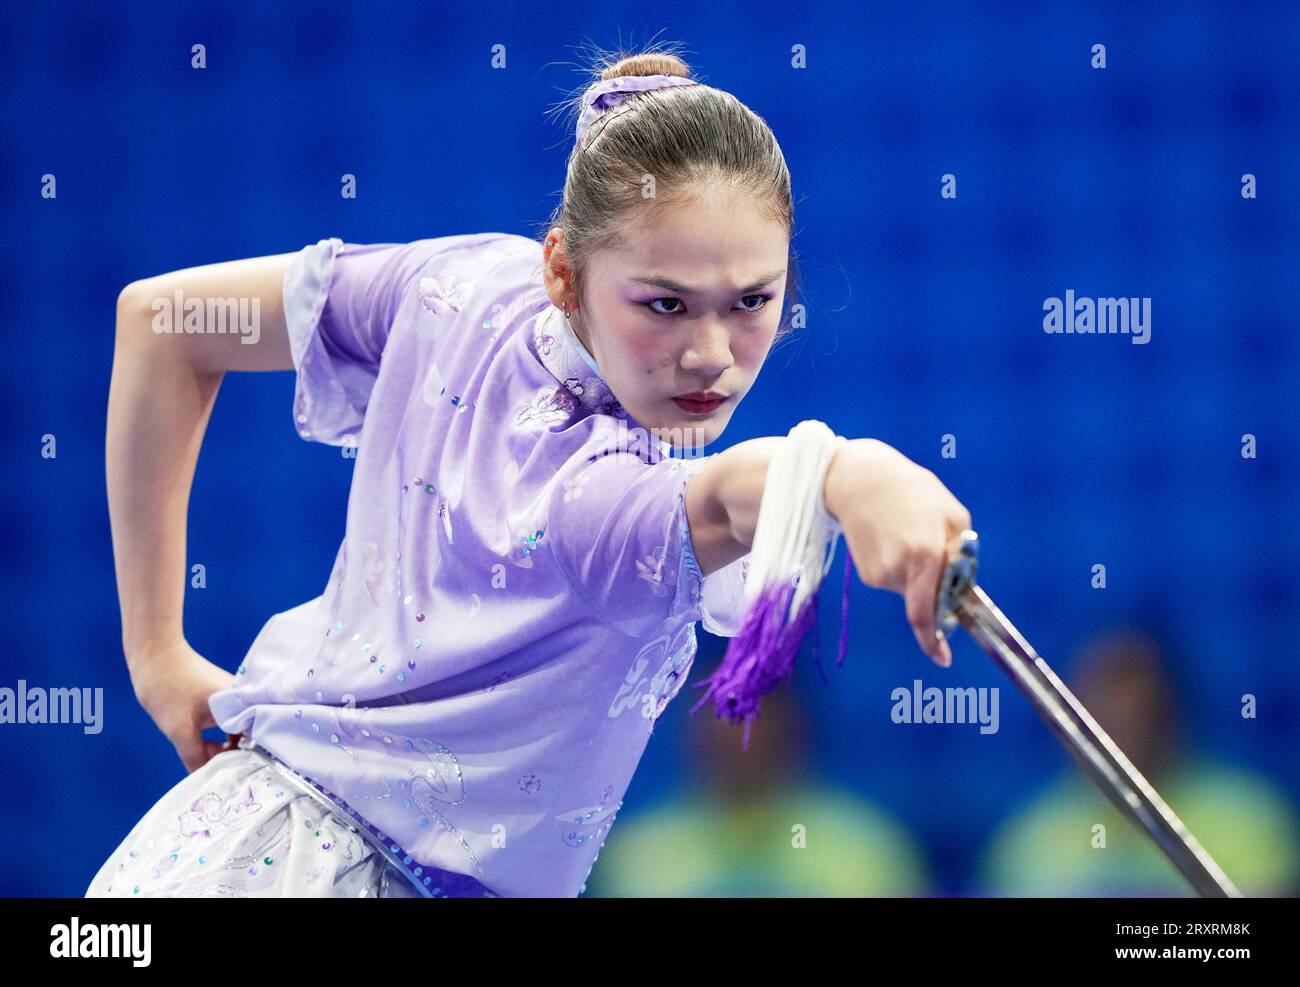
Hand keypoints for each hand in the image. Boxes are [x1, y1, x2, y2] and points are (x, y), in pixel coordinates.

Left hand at [127, 638, 237, 772]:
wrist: (154, 654)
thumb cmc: (167, 686)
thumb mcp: (179, 729)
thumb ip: (195, 757)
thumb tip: (208, 778)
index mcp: (242, 702)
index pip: (258, 738)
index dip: (250, 759)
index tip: (234, 775)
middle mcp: (244, 699)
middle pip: (250, 737)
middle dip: (236, 756)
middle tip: (219, 771)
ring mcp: (233, 699)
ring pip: (237, 732)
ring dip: (225, 747)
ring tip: (208, 759)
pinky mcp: (223, 700)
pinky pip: (229, 724)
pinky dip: (220, 738)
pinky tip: (206, 747)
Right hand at [823, 438, 972, 666]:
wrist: (857, 481)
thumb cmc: (911, 491)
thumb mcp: (950, 513)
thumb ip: (961, 552)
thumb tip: (962, 585)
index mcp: (924, 555)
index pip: (926, 612)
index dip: (933, 640)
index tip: (943, 659)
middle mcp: (898, 571)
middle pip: (928, 597)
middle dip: (938, 585)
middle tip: (935, 547)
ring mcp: (879, 575)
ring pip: (913, 589)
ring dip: (920, 571)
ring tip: (909, 532)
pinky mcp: (868, 574)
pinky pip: (898, 581)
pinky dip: (903, 566)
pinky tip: (894, 539)